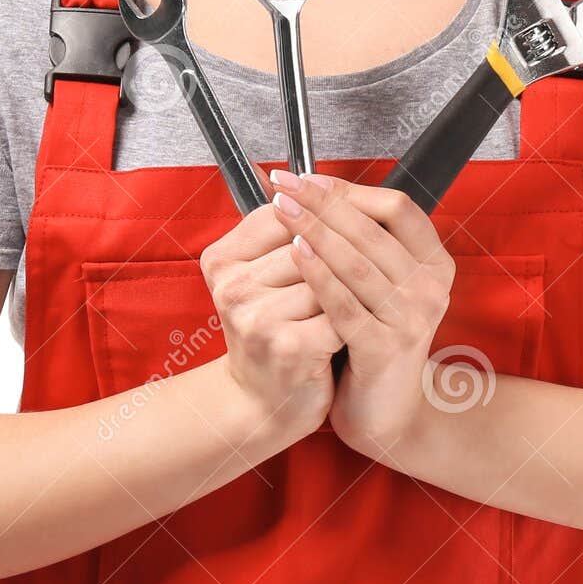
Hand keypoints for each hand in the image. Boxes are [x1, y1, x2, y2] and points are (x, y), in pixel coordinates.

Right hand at [200, 203, 343, 440]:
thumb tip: (320, 182)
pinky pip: (339, 313)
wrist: (262, 401)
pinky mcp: (287, 346)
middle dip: (339, 255)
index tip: (340, 228)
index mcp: (222, 259)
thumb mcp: (263, 277)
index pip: (280, 213)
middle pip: (308, 242)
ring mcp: (256, 317)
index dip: (320, 216)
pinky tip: (355, 327)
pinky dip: (354, 318)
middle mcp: (232, 286)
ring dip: (351, 287)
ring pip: (328, 277)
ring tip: (358, 298)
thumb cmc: (273, 330)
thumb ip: (284, 233)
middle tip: (360, 270)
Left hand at [269, 170, 454, 460]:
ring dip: (316, 230)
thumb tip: (314, 189)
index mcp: (433, 263)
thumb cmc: (375, 337)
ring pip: (358, 262)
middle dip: (324, 203)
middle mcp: (431, 287)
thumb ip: (363, 242)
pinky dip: (318, 274)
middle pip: (373, 229)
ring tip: (283, 209)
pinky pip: (345, 303)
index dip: (350, 190)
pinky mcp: (386, 348)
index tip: (308, 178)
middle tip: (285, 185)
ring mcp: (411, 318)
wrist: (387, 411)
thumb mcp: (382, 284)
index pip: (397, 208)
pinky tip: (294, 253)